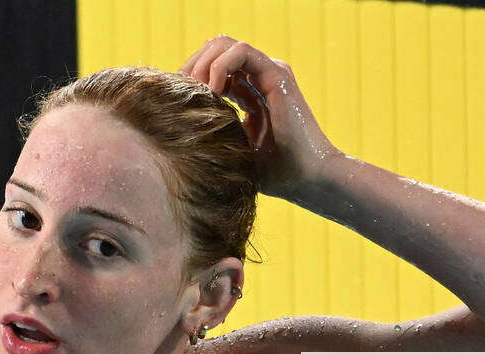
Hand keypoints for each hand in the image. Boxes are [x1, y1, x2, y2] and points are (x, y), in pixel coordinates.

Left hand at [179, 35, 338, 199]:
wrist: (307, 179)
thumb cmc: (273, 174)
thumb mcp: (233, 150)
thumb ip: (213, 132)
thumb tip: (177, 128)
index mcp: (249, 93)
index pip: (210, 67)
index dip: (188, 78)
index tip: (177, 101)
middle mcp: (259, 78)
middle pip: (213, 49)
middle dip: (191, 66)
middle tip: (184, 93)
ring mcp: (269, 73)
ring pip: (224, 44)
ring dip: (203, 63)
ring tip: (199, 91)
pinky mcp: (278, 75)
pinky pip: (242, 51)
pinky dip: (220, 65)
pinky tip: (214, 91)